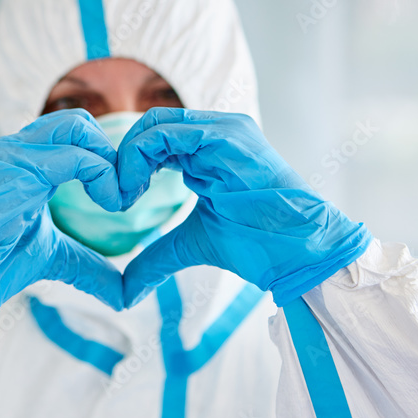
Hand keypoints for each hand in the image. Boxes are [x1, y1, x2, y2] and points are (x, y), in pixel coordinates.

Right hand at [0, 110, 125, 345]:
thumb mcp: (52, 258)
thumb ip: (89, 265)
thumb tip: (126, 291)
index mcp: (24, 162)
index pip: (75, 135)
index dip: (107, 160)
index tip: (124, 198)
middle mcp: (17, 149)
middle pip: (80, 122)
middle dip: (113, 154)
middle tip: (126, 195)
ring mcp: (13, 156)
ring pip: (79, 128)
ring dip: (110, 162)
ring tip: (117, 201)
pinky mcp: (15, 171)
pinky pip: (75, 157)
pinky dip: (103, 176)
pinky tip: (109, 205)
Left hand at [117, 108, 371, 306]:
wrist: (301, 252)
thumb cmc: (259, 245)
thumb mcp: (194, 244)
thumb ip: (158, 256)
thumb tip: (126, 292)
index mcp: (210, 148)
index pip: (154, 136)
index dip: (129, 163)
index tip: (120, 201)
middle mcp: (217, 131)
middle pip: (149, 125)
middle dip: (122, 159)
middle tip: (116, 199)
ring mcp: (223, 130)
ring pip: (152, 125)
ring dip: (126, 160)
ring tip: (124, 198)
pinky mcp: (225, 138)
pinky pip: (166, 133)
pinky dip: (139, 157)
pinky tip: (136, 190)